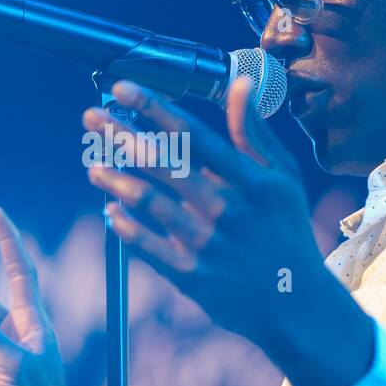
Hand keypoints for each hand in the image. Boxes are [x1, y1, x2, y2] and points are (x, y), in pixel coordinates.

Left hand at [83, 78, 372, 385]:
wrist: (294, 302)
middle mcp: (227, 208)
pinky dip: (128, 229)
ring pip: (153, 204)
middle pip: (166, 163)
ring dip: (117, 181)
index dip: (154, 108)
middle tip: (91, 119)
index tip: (123, 89)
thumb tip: (241, 83)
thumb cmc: (285, 230)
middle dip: (123, 136)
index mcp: (250, 179)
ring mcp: (209, 243)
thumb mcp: (283, 178)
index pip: (193, 134)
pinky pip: (152, 249)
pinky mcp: (194, 276)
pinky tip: (108, 212)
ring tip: (93, 164)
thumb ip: (255, 133)